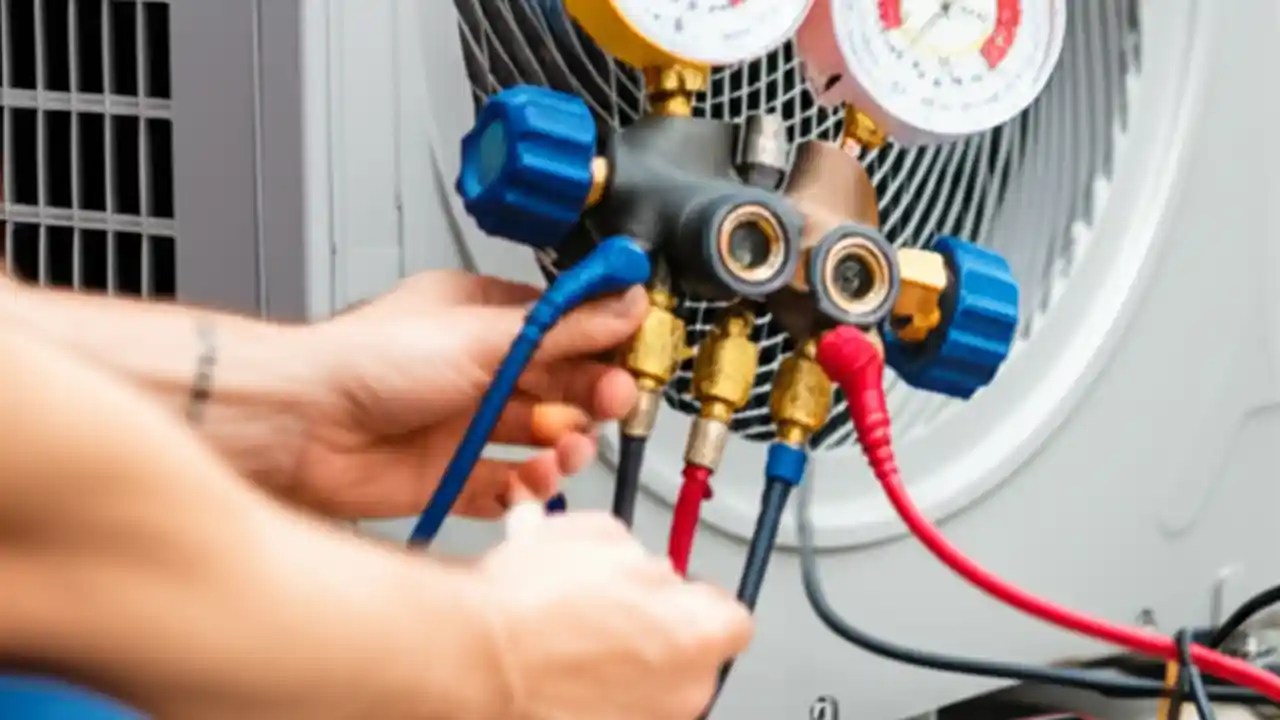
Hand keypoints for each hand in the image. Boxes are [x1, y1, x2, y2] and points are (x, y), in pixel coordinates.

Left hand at [292, 271, 648, 518]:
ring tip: (567, 447)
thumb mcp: (483, 334)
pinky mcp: (451, 475)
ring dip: (564, 443)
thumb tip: (622, 302)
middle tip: (613, 402)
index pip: (561, 327)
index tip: (635, 353)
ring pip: (538, 436)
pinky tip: (532, 478)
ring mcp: (463, 424)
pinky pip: (507, 484)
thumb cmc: (365, 362)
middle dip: (590, 395)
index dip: (602, 342)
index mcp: (480, 319)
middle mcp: (475, 369)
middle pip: (558, 385)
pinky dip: (527, 484)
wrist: (298, 426)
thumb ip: (561, 328)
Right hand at [478, 511, 753, 718]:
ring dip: (626, 668)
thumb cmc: (530, 601)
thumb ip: (642, 556)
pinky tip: (561, 674)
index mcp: (697, 634)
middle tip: (613, 613)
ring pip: (651, 690)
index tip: (672, 596)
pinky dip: (596, 698)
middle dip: (660, 635)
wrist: (473, 654)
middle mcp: (683, 693)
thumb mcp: (601, 535)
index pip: (733, 619)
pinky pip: (616, 711)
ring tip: (574, 642)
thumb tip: (642, 567)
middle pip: (692, 657)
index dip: (698, 602)